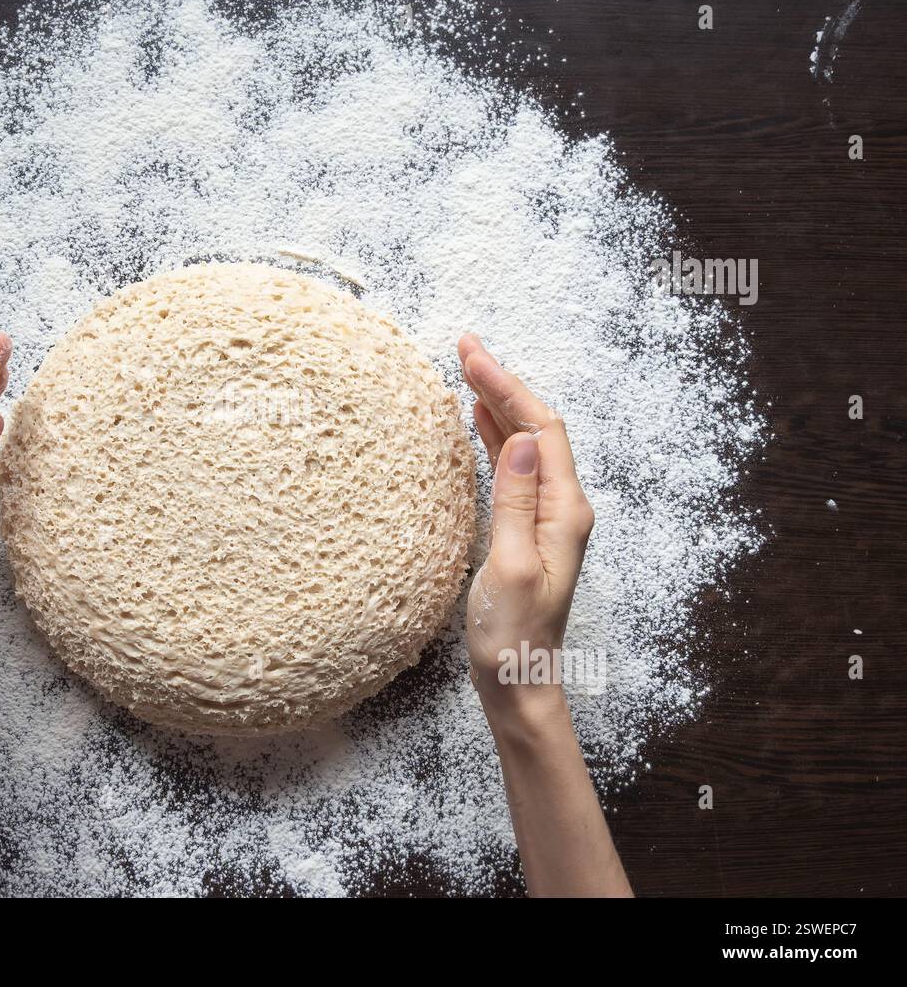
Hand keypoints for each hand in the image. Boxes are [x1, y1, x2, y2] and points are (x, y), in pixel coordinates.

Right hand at [457, 333, 594, 721]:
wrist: (517, 683)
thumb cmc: (512, 637)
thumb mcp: (510, 567)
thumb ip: (516, 502)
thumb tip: (524, 439)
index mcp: (565, 512)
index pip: (542, 429)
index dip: (506, 386)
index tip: (470, 355)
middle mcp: (562, 509)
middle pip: (537, 428)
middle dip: (501, 384)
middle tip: (464, 347)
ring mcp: (546, 519)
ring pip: (526, 444)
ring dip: (498, 405)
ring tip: (468, 371)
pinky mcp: (527, 531)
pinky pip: (516, 469)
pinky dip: (496, 437)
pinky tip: (480, 423)